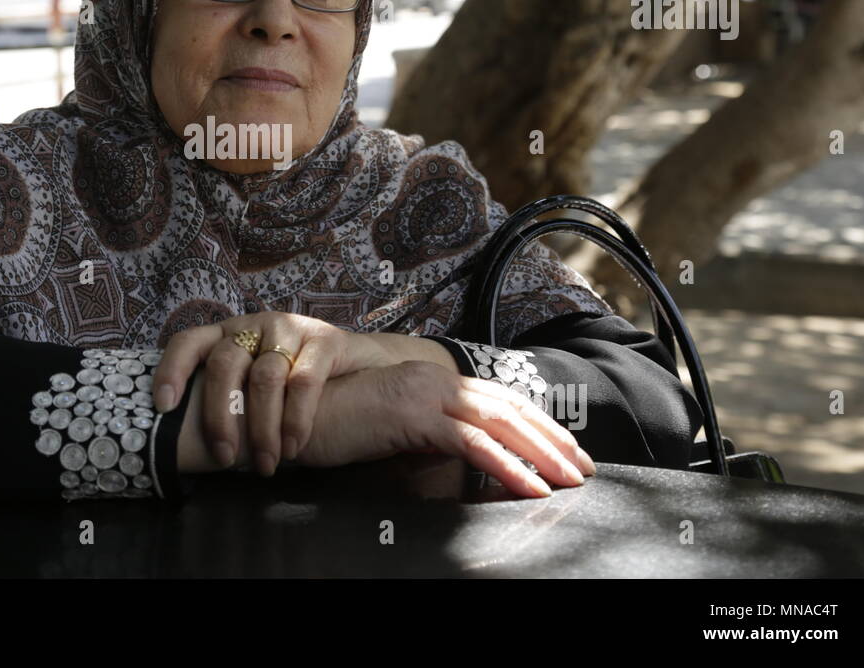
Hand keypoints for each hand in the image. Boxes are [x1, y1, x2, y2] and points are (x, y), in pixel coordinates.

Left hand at [153, 312, 392, 476]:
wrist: (365, 373)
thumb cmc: (296, 387)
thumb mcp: (255, 388)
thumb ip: (230, 399)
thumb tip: (185, 443)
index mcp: (229, 334)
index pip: (188, 342)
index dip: (171, 371)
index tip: (163, 408)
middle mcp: (255, 325)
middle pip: (224, 364)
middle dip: (221, 416)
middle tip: (225, 458)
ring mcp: (289, 328)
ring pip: (264, 377)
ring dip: (262, 428)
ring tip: (267, 464)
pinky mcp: (324, 339)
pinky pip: (304, 382)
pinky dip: (295, 420)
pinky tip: (292, 447)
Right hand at [294, 361, 595, 497]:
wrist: (280, 418)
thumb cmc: (328, 429)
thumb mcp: (387, 433)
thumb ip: (424, 438)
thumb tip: (459, 461)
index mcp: (426, 378)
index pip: (493, 397)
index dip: (533, 421)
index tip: (563, 448)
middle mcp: (430, 377)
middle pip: (506, 406)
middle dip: (551, 437)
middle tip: (583, 466)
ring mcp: (422, 393)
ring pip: (499, 422)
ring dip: (540, 453)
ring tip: (569, 480)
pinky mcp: (412, 416)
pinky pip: (472, 444)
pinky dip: (507, 466)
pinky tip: (530, 487)